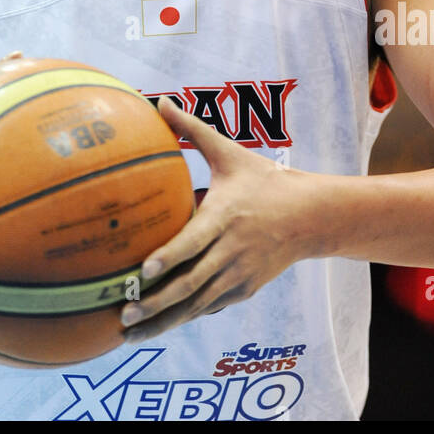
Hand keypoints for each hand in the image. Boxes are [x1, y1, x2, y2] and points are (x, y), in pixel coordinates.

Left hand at [119, 96, 324, 340]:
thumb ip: (193, 129)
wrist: (310, 217)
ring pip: (196, 305)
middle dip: (155, 302)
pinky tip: (156, 327)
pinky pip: (209, 307)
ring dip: (163, 321)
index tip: (142, 270)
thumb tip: (159, 101)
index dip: (169, 257)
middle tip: (123, 313)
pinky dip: (183, 318)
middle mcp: (231, 250)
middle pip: (190, 283)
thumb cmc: (262, 180)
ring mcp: (238, 275)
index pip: (194, 241)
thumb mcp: (230, 153)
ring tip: (130, 332)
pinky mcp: (242, 290)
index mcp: (225, 216)